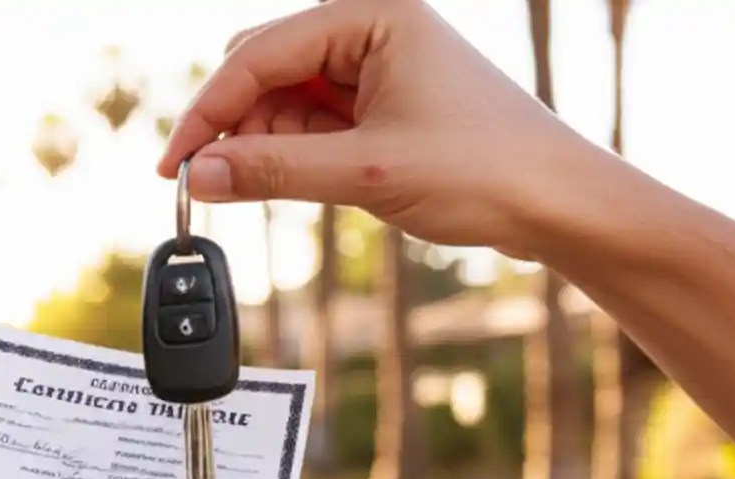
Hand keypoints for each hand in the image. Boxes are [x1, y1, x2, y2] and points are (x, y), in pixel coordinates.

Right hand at [158, 0, 599, 253]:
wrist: (560, 205)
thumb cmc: (488, 170)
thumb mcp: (367, 171)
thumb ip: (275, 170)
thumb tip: (200, 175)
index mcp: (375, 16)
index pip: (261, 55)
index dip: (208, 112)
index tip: (174, 164)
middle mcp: (373, 31)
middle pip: (264, 67)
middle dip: (232, 125)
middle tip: (203, 182)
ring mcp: (378, 69)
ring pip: (284, 99)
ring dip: (259, 142)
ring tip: (247, 190)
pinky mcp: (383, 106)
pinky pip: (312, 122)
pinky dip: (288, 152)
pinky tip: (278, 182)